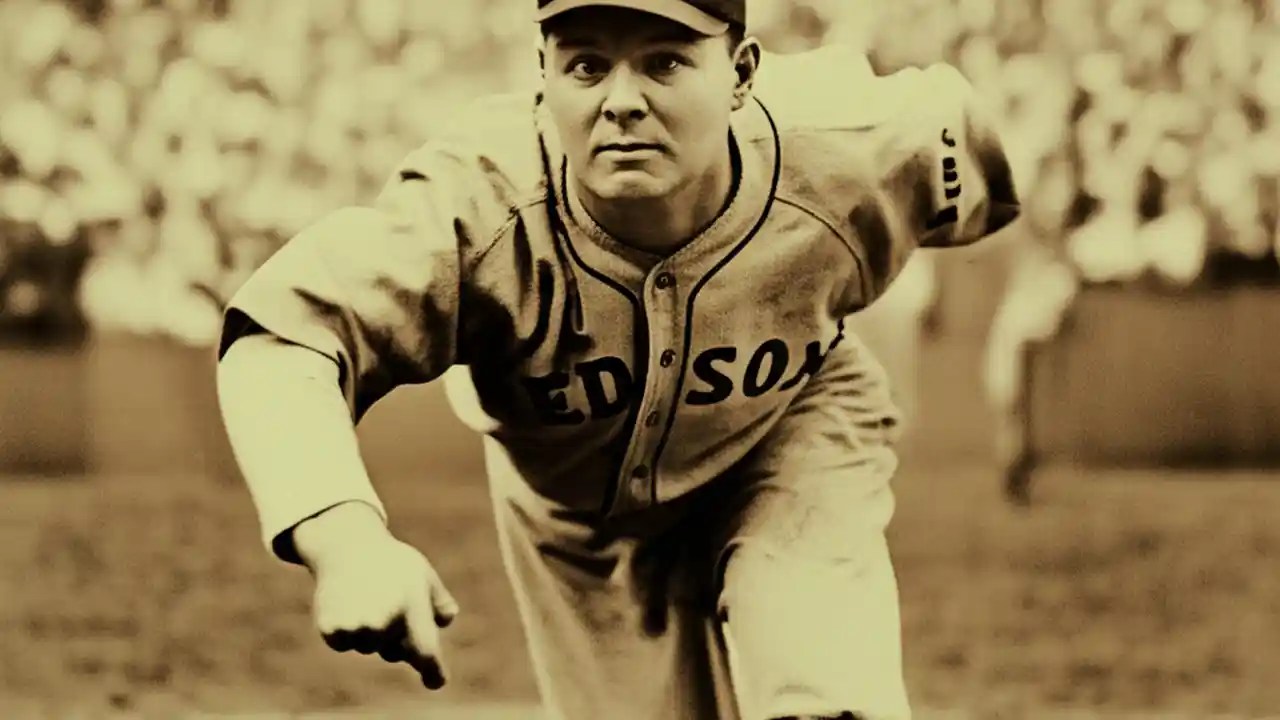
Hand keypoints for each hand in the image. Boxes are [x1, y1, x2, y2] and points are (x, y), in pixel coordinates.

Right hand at [295, 505, 460, 688]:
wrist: (346, 544)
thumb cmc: (390, 560)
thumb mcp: (422, 573)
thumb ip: (438, 600)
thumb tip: (446, 620)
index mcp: (412, 606)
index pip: (425, 651)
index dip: (432, 671)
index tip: (436, 682)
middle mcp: (385, 619)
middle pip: (394, 652)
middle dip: (395, 638)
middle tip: (385, 603)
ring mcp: (358, 625)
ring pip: (368, 647)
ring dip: (369, 632)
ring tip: (364, 597)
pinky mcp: (332, 628)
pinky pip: (343, 643)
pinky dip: (344, 630)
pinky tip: (345, 603)